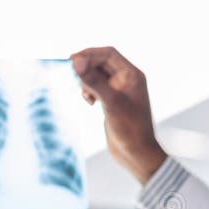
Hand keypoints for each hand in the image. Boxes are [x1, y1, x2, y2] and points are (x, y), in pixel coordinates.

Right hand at [71, 47, 166, 183]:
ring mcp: (119, 91)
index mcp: (132, 75)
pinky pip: (97, 87)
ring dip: (87, 81)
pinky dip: (89, 90)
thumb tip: (76, 61)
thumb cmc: (129, 129)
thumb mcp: (110, 103)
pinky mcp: (112, 102)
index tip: (72, 61)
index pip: (108, 54)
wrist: (136, 154)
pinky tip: (89, 102)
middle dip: (87, 68)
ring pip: (97, 75)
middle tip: (73, 75)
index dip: (89, 54)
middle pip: (101, 62)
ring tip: (87, 96)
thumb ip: (94, 81)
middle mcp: (127, 80)